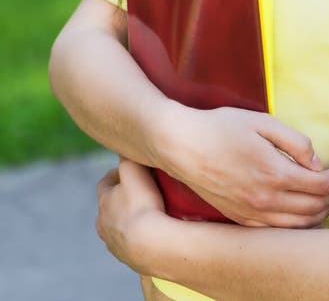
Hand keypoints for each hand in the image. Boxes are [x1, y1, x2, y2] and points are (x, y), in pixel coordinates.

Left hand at [96, 158, 165, 273]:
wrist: (149, 245)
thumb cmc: (142, 204)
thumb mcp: (133, 169)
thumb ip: (128, 155)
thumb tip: (126, 146)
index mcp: (103, 200)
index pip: (105, 183)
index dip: (116, 175)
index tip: (129, 171)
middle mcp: (103, 223)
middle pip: (108, 207)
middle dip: (120, 199)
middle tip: (139, 193)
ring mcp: (113, 243)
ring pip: (117, 227)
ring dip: (127, 220)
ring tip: (146, 216)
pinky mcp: (126, 258)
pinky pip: (129, 244)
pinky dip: (136, 238)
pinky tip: (150, 235)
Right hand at [160, 105, 328, 227]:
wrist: (182, 147)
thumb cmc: (221, 128)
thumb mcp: (261, 122)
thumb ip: (294, 141)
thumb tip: (317, 161)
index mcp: (274, 173)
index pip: (322, 184)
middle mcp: (266, 200)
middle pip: (315, 208)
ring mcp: (253, 214)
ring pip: (300, 226)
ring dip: (321, 212)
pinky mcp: (241, 219)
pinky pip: (279, 231)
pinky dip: (299, 225)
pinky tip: (303, 211)